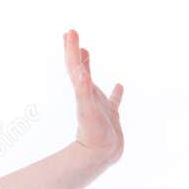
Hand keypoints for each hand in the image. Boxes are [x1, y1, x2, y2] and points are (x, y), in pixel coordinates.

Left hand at [64, 29, 123, 166]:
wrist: (98, 157)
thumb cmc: (92, 133)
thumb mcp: (87, 108)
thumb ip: (83, 89)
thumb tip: (80, 71)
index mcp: (82, 90)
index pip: (74, 65)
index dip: (71, 48)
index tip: (69, 31)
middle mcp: (88, 95)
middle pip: (78, 68)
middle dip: (75, 51)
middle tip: (70, 34)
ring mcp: (99, 105)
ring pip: (92, 81)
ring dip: (88, 66)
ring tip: (87, 53)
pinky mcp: (110, 115)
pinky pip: (114, 100)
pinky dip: (117, 93)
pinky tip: (119, 86)